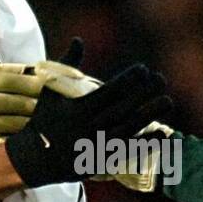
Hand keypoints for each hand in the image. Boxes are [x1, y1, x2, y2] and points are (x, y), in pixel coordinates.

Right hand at [0, 39, 173, 191]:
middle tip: (162, 79)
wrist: (34, 159)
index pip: (110, 91)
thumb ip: (68, 65)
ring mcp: (97, 147)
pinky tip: (162, 131)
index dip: (129, 79)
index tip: (143, 69)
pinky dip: (146, 142)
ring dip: (151, 114)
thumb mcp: (51, 91)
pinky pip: (128, 151)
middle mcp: (89, 128)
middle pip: (124, 108)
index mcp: (78, 110)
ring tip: (168, 101)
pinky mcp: (102, 162)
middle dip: (145, 93)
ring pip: (130, 129)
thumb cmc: (44, 120)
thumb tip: (79, 39)